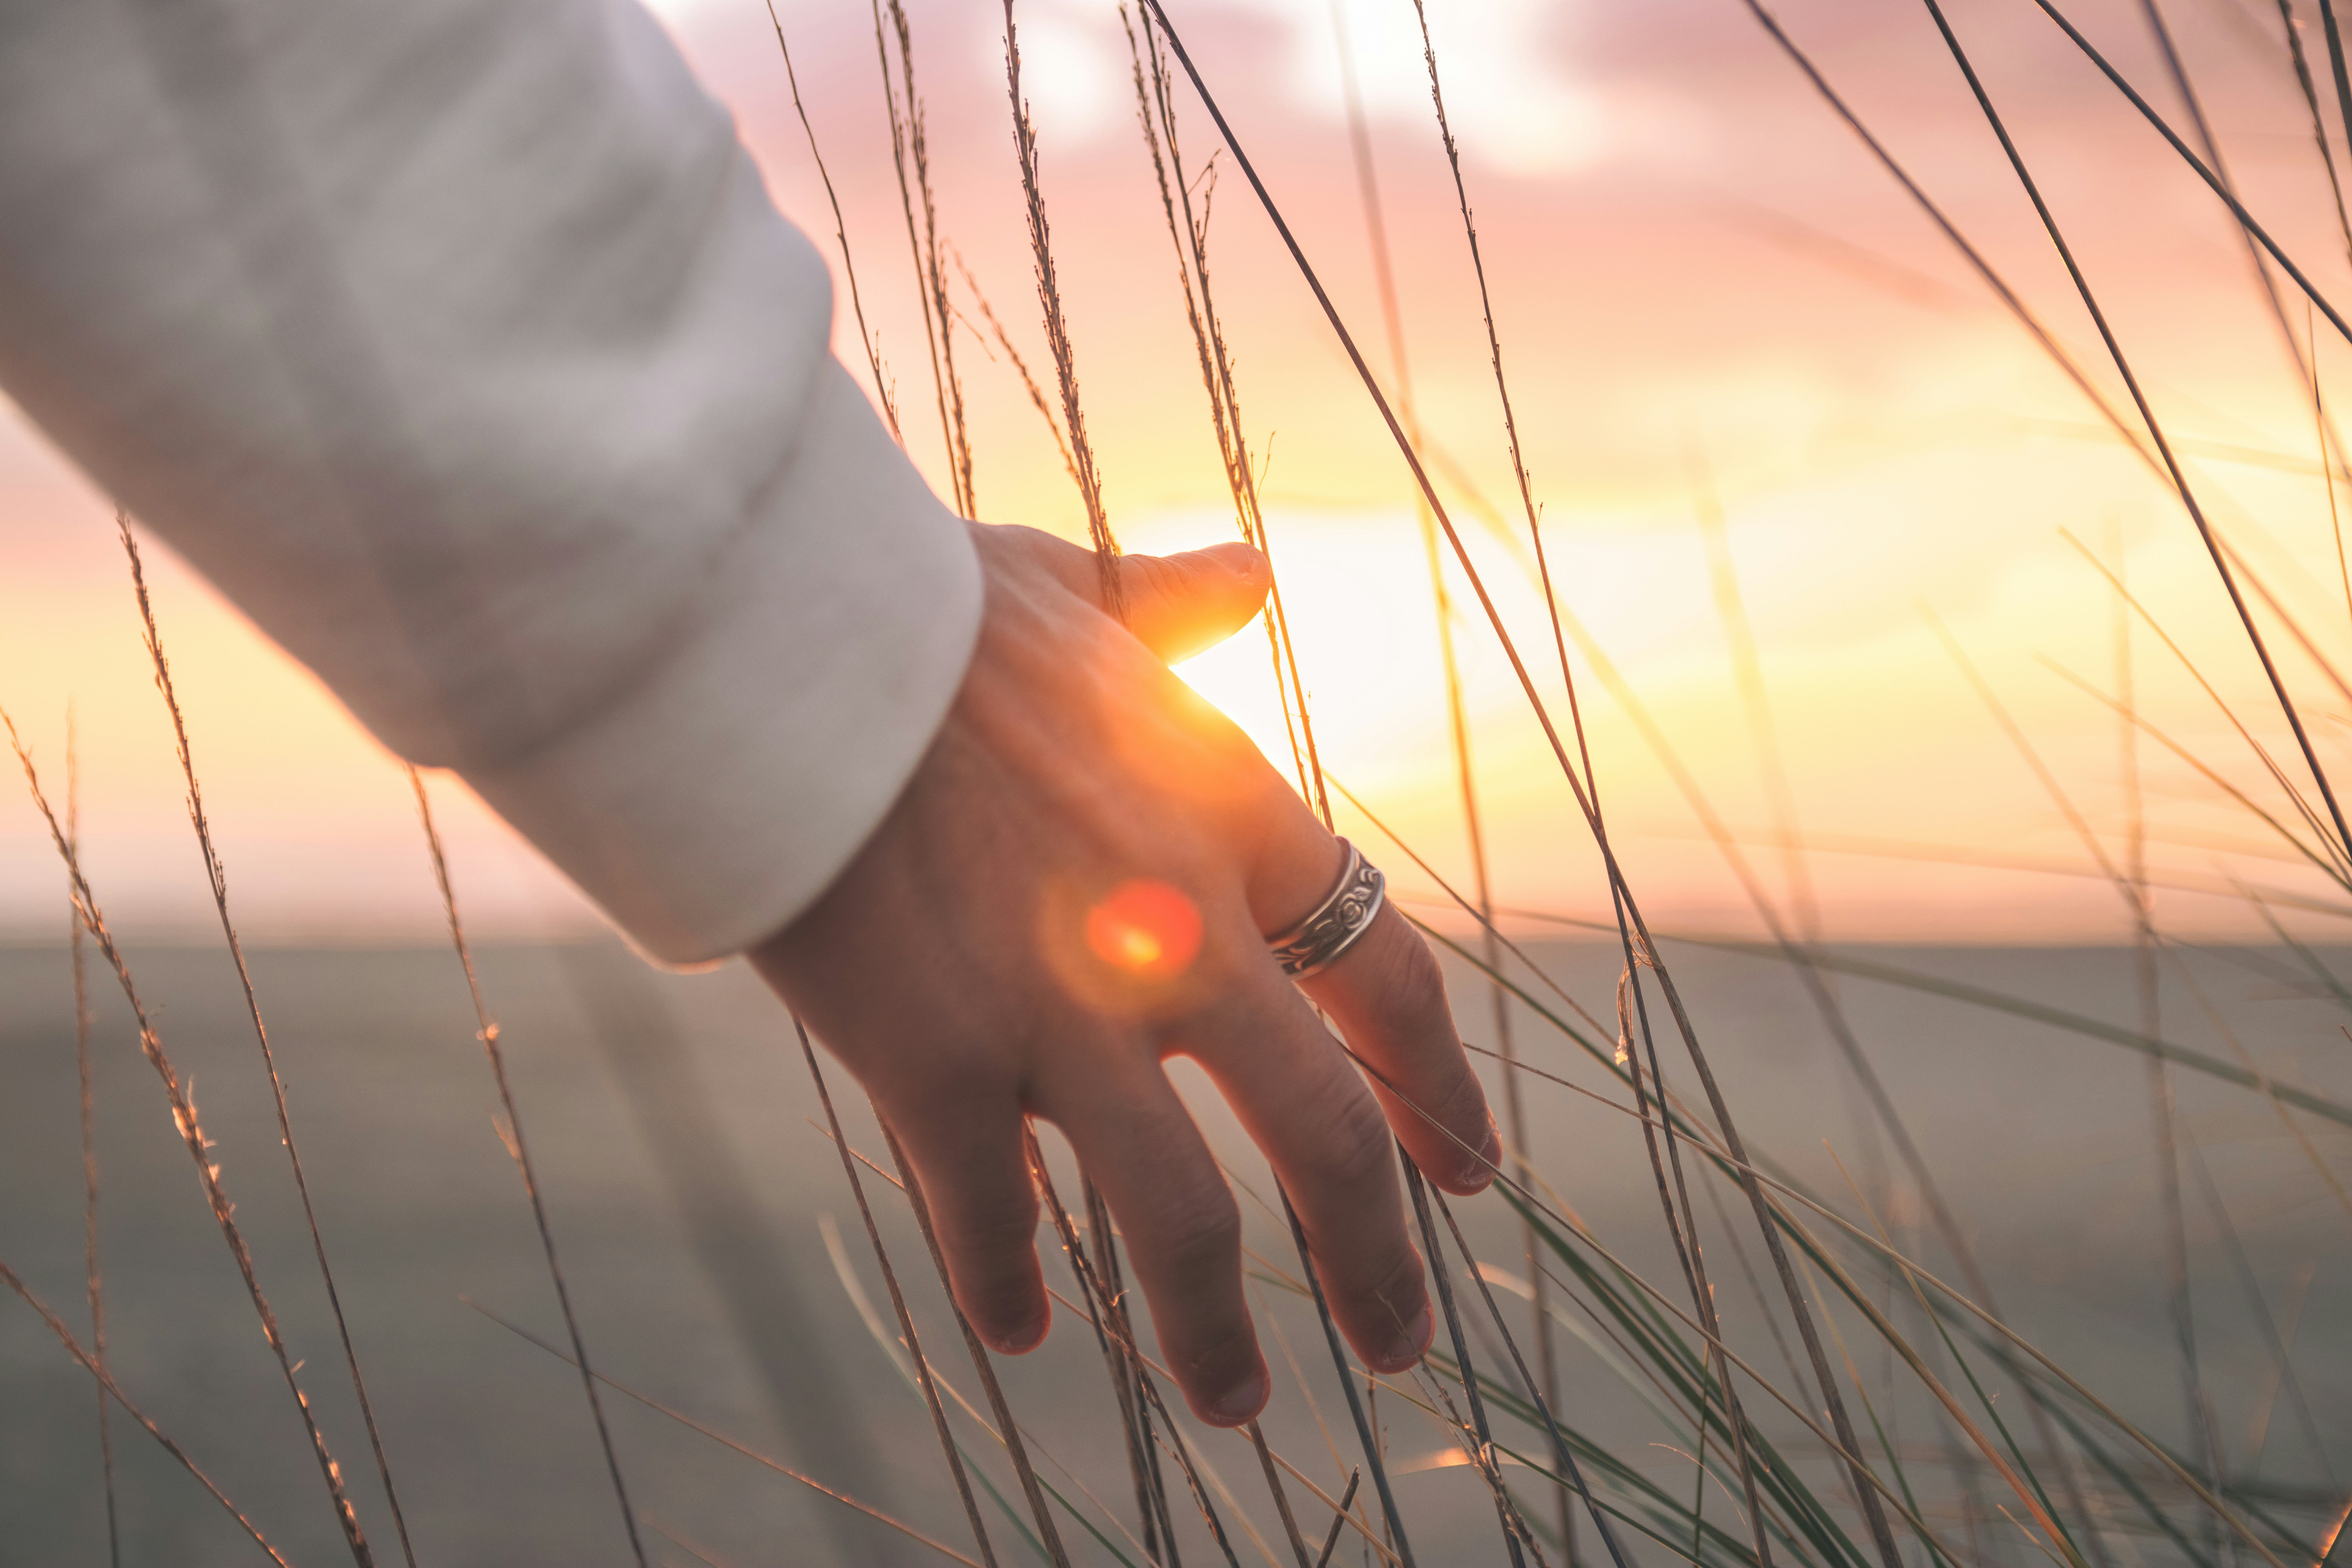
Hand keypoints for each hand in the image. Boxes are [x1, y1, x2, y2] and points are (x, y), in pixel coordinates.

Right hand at [750, 521, 1498, 1425]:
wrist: (779, 644)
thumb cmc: (921, 608)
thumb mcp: (1072, 588)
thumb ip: (1167, 604)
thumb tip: (1243, 572)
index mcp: (1231, 820)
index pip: (1385, 980)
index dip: (1439, 1085)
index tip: (1469, 1165)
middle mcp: (1180, 934)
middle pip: (1326, 1134)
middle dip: (1374, 1254)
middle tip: (1403, 1343)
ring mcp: (1061, 1014)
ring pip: (1179, 1221)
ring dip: (1213, 1328)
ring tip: (1234, 1403)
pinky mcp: (936, 1066)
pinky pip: (988, 1216)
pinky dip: (1005, 1285)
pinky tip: (1021, 1337)